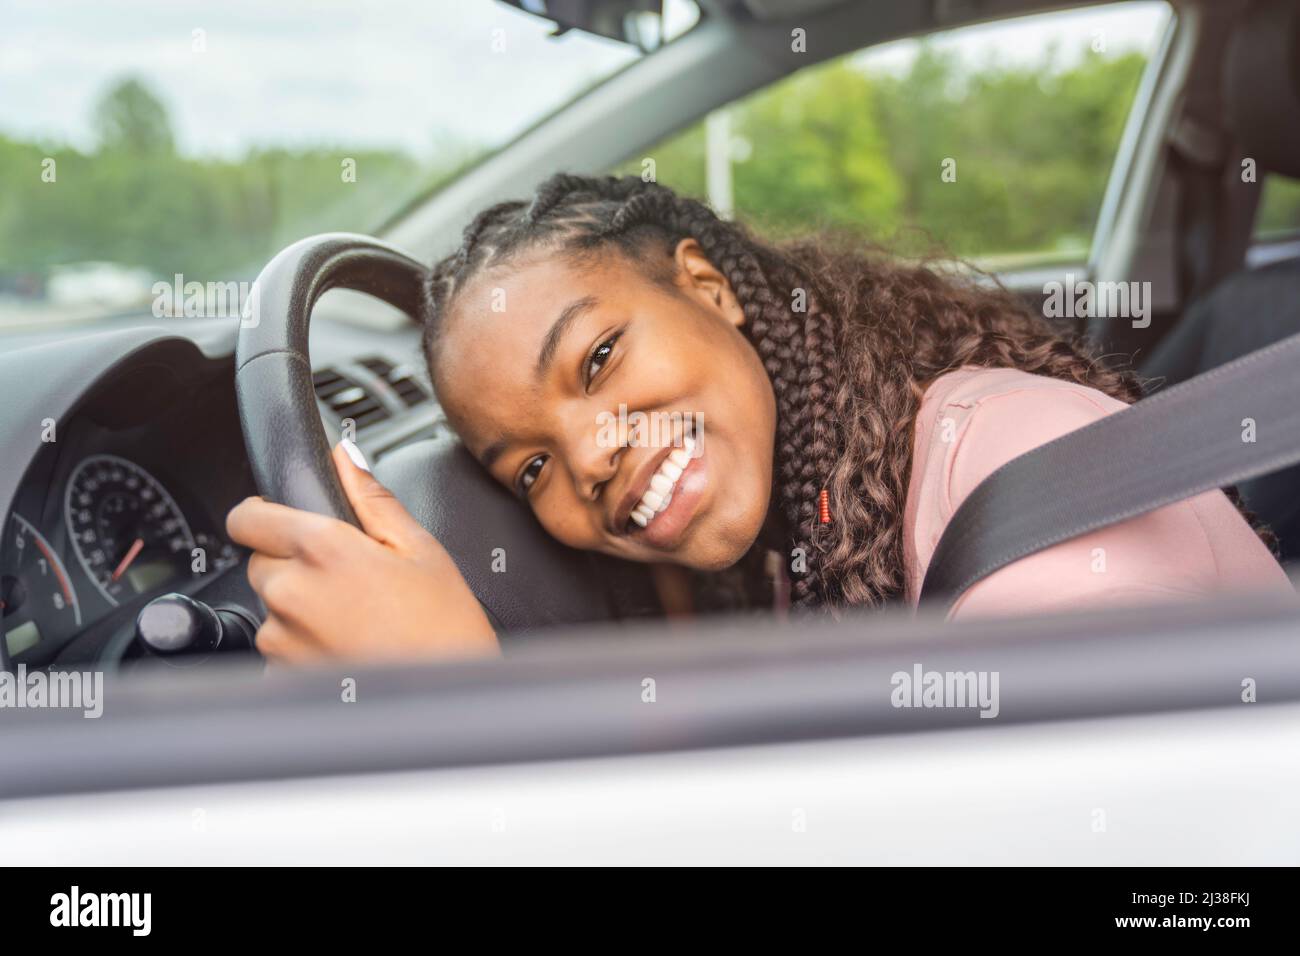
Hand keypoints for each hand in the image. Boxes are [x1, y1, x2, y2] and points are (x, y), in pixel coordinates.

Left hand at [226, 441, 498, 663]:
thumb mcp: (421, 550)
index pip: (247, 517)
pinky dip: (305, 648)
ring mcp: (281, 642)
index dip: (266, 514)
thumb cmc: (445, 630)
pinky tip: (349, 650)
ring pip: (272, 609)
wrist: (448, 702)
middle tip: (350, 581)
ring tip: (357, 622)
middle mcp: (291, 595)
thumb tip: (345, 457)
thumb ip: (372, 498)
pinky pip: (279, 651)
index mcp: (322, 551)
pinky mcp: (281, 678)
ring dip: (300, 610)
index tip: (285, 522)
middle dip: (294, 566)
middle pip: (261, 563)